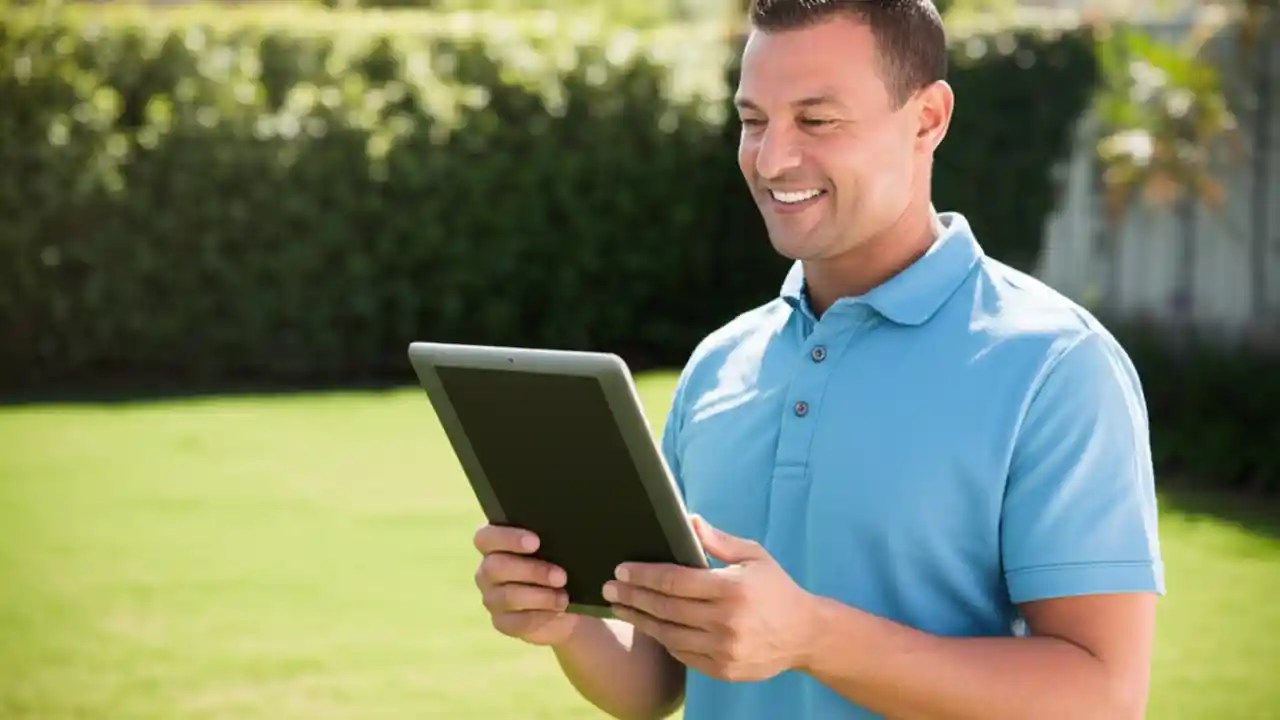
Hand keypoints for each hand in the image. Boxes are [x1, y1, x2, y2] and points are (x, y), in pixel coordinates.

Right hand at [473, 524, 579, 646]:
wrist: (568, 602)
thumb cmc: (559, 565)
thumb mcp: (556, 550)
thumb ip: (550, 540)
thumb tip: (561, 538)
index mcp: (495, 545)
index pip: (486, 538)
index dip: (508, 538)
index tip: (536, 542)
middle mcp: (487, 571)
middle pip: (495, 567)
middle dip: (531, 570)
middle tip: (560, 576)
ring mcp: (492, 598)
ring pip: (507, 596)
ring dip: (540, 596)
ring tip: (563, 598)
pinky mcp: (502, 622)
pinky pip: (516, 621)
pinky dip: (540, 616)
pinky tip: (556, 612)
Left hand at [603, 515, 817, 682]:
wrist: (804, 634)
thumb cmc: (776, 589)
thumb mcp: (754, 556)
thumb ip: (719, 541)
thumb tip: (689, 521)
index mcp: (731, 589)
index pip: (675, 581)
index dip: (644, 575)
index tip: (622, 570)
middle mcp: (725, 621)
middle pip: (665, 608)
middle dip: (632, 597)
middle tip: (610, 588)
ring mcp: (723, 649)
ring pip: (668, 635)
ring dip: (640, 620)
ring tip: (620, 608)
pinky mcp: (722, 669)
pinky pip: (682, 654)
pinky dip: (663, 640)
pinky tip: (650, 627)